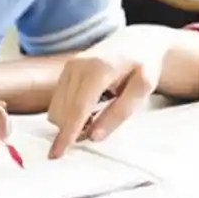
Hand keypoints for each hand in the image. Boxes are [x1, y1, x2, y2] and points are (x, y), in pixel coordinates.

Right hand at [47, 28, 169, 158]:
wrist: (136, 41)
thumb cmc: (143, 66)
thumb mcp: (142, 89)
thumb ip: (119, 113)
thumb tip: (93, 136)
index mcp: (98, 69)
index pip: (77, 109)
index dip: (66, 134)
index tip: (55, 155)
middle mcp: (77, 65)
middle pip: (63, 112)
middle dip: (74, 130)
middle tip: (101, 126)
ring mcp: (69, 66)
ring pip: (57, 108)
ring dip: (72, 122)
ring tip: (100, 113)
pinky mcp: (65, 70)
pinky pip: (59, 101)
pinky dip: (70, 112)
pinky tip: (91, 107)